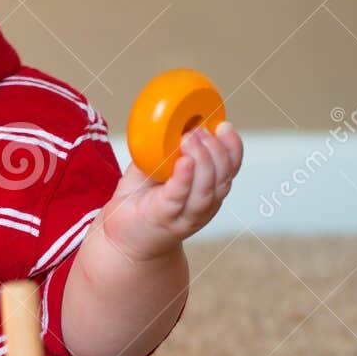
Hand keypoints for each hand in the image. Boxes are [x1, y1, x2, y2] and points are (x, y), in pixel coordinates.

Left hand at [100, 121, 242, 262]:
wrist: (123, 238)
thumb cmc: (141, 200)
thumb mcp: (157, 167)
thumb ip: (168, 147)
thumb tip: (173, 118)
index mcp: (209, 189)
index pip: (231, 167)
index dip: (233, 146)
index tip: (224, 126)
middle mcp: (204, 205)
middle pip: (223, 178)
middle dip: (216, 150)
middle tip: (199, 130)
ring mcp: (186, 215)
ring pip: (206, 189)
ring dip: (202, 160)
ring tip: (190, 139)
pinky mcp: (165, 219)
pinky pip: (179, 197)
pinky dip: (184, 178)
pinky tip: (183, 162)